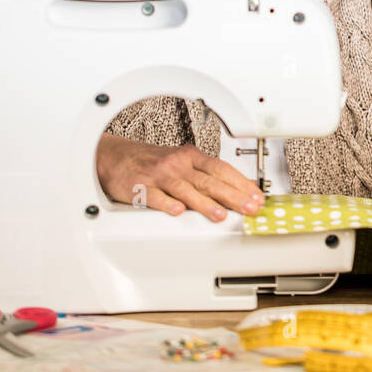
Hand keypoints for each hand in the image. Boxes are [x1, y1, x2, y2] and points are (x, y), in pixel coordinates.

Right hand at [95, 133, 264, 220]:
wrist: (115, 157)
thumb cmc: (153, 162)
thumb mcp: (183, 162)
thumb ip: (206, 175)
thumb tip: (237, 189)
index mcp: (191, 157)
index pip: (222, 169)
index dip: (241, 183)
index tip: (256, 196)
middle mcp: (178, 165)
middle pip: (209, 180)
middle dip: (233, 195)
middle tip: (249, 208)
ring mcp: (159, 176)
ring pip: (186, 189)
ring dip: (205, 203)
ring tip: (221, 215)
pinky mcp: (140, 188)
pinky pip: (155, 197)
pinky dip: (167, 204)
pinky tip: (178, 211)